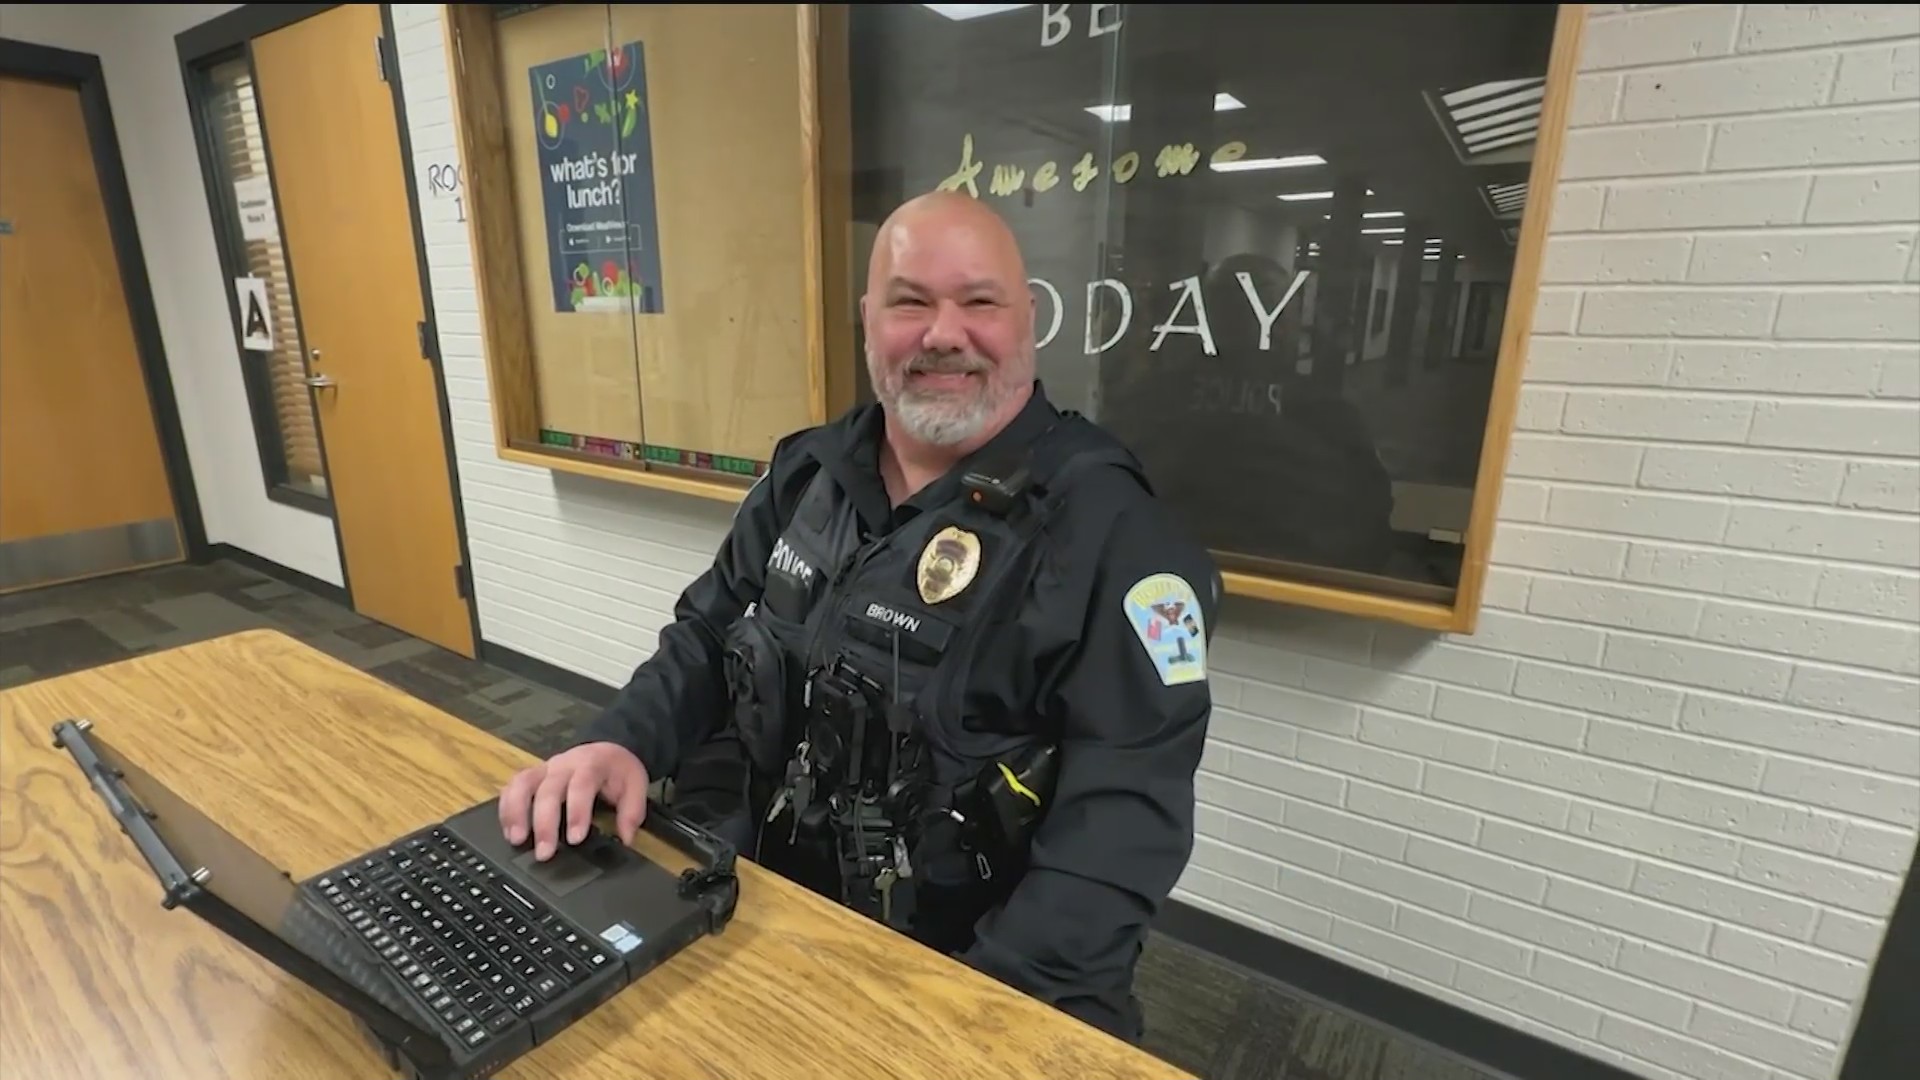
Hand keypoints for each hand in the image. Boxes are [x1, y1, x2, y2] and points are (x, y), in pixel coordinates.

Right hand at [498, 742, 649, 860]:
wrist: (606, 749)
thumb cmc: (617, 770)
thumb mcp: (636, 784)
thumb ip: (632, 811)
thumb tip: (626, 838)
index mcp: (591, 764)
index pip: (581, 785)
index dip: (577, 812)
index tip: (575, 839)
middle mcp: (563, 764)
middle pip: (548, 790)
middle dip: (544, 823)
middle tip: (544, 853)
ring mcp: (544, 769)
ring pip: (522, 784)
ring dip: (516, 812)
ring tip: (516, 840)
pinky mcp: (532, 776)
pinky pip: (512, 787)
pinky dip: (507, 808)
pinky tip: (508, 831)